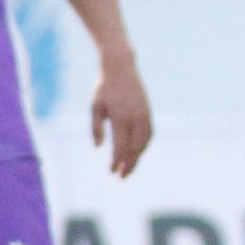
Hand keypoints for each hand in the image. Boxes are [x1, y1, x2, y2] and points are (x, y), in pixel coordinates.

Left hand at [92, 59, 153, 177]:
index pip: (121, 146)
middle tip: (122, 176)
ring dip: (138, 157)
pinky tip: (138, 151)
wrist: (121, 68)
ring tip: (130, 166)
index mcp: (120, 117)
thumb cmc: (104, 88)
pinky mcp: (148, 112)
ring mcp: (144, 115)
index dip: (117, 161)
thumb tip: (98, 148)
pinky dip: (144, 146)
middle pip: (135, 148)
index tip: (112, 171)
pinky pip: (149, 134)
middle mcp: (135, 118)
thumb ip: (96, 128)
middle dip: (129, 164)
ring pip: (144, 142)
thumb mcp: (94, 107)